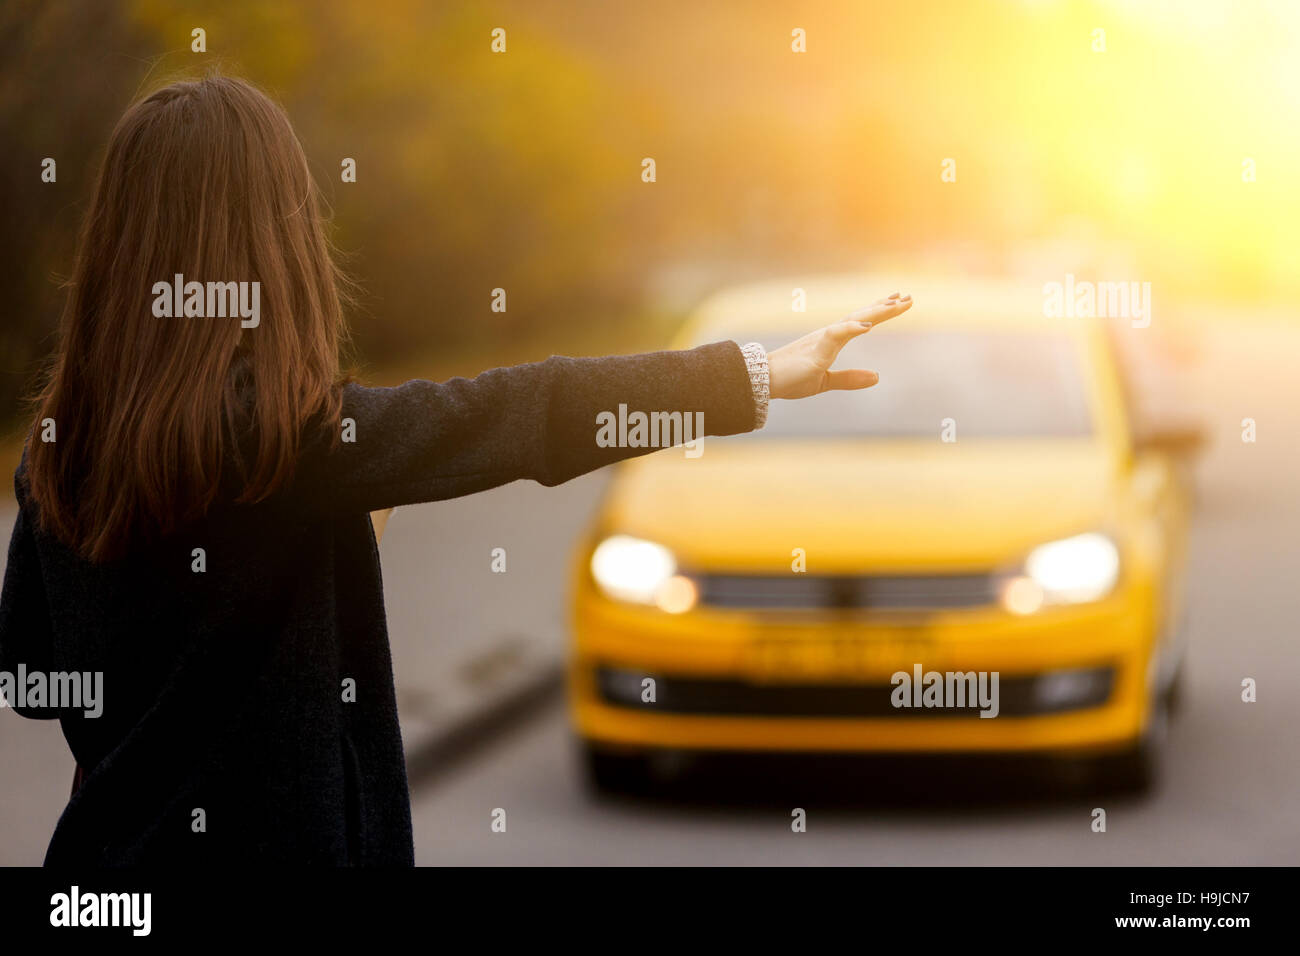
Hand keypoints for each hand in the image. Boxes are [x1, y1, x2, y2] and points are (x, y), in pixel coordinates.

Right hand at [768, 293, 911, 399]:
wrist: (763, 381)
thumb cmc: (789, 379)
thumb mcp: (825, 381)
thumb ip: (850, 379)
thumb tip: (877, 377)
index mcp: (831, 341)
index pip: (859, 321)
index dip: (879, 311)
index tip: (897, 301)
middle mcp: (829, 334)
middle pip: (862, 315)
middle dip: (885, 307)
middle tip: (908, 297)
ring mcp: (822, 339)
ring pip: (853, 320)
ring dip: (875, 312)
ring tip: (896, 304)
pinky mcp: (815, 349)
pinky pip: (836, 334)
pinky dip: (852, 328)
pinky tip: (868, 324)